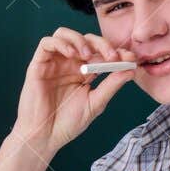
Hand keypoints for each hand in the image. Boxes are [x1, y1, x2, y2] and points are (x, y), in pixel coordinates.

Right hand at [12, 27, 134, 154]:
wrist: (44, 136)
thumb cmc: (68, 123)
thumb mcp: (95, 103)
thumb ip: (111, 85)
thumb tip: (131, 69)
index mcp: (84, 72)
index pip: (101, 53)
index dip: (116, 51)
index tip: (130, 57)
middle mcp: (69, 64)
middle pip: (86, 40)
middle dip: (102, 44)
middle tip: (112, 56)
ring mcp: (54, 63)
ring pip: (65, 34)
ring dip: (80, 40)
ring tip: (88, 55)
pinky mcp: (38, 64)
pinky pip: (46, 43)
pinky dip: (61, 43)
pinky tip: (71, 54)